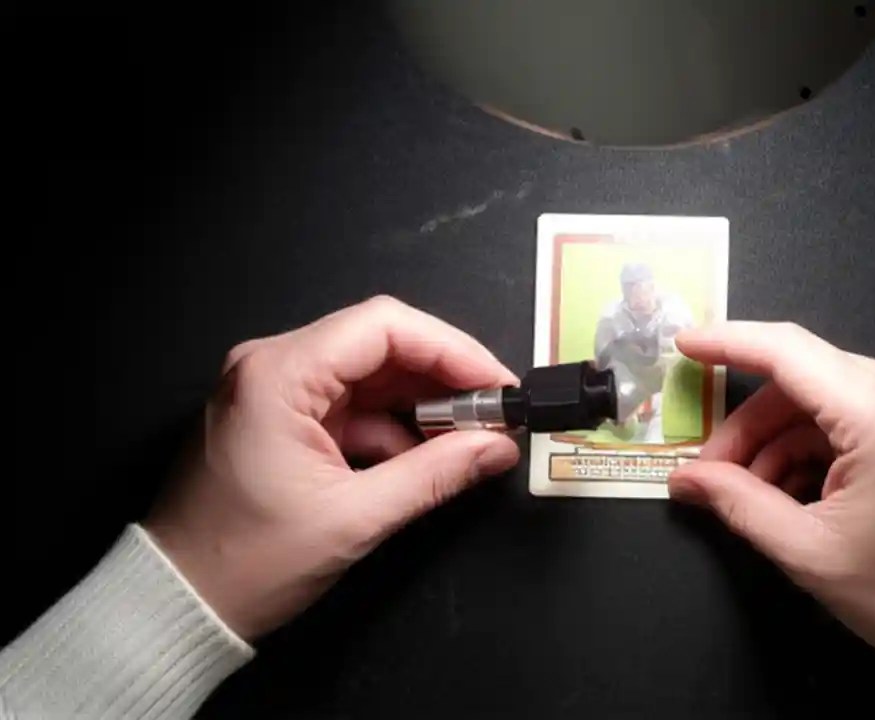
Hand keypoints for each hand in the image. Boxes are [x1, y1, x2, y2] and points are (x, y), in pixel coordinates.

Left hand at [145, 296, 519, 640]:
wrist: (177, 604)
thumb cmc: (246, 563)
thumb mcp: (354, 517)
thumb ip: (435, 474)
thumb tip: (497, 447)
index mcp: (278, 374)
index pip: (384, 326)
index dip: (452, 350)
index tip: (498, 385)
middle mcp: (271, 366)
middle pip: (380, 344)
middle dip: (443, 379)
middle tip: (494, 416)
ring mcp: (274, 390)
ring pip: (371, 375)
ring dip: (422, 405)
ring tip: (468, 442)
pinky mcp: (280, 418)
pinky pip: (351, 405)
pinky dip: (393, 427)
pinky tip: (426, 458)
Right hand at [668, 322, 874, 663]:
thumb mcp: (809, 551)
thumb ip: (737, 502)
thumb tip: (684, 479)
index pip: (786, 351)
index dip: (726, 342)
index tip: (683, 346)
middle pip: (800, 379)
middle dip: (748, 425)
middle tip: (712, 476)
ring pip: (824, 398)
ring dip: (779, 441)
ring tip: (754, 497)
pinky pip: (854, 415)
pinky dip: (815, 446)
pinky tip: (795, 492)